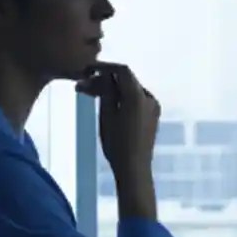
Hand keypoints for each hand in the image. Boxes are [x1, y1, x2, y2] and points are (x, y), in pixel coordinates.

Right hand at [76, 62, 159, 216]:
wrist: (134, 169)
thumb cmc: (117, 144)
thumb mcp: (107, 115)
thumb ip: (107, 92)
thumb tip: (104, 74)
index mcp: (138, 96)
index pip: (122, 71)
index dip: (105, 67)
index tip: (88, 69)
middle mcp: (149, 98)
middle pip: (125, 81)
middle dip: (104, 81)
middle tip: (83, 85)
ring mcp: (153, 108)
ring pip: (129, 91)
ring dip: (111, 91)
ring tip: (90, 95)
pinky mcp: (152, 117)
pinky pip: (135, 101)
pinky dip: (121, 99)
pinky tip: (106, 104)